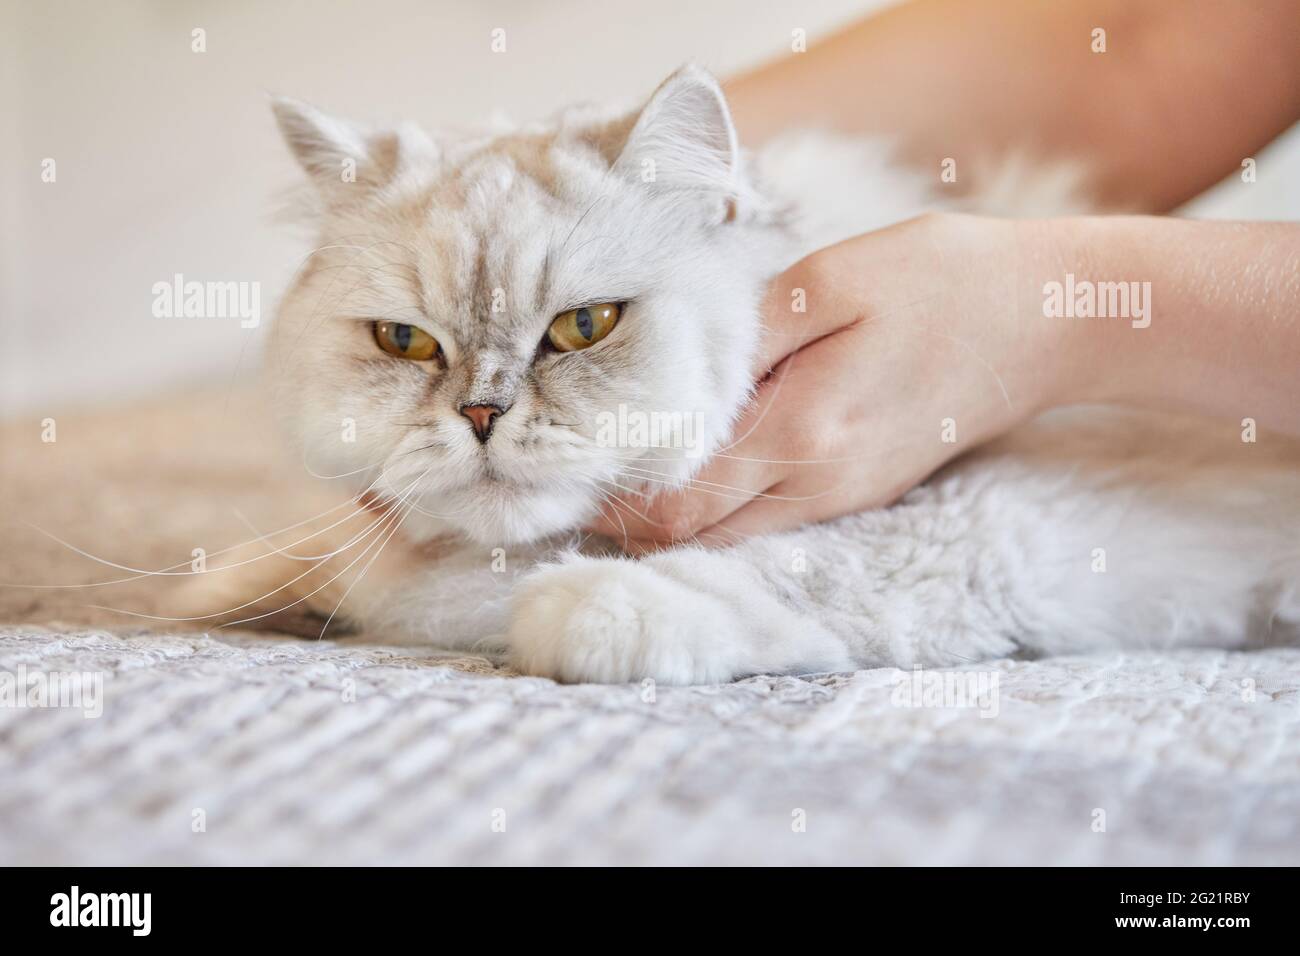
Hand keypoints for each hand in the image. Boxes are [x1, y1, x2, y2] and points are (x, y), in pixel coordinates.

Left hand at [589, 213, 1066, 549]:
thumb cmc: (937, 282)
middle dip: (629, 522)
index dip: (613, 506)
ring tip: (620, 477)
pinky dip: (721, 508)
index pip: (680, 505)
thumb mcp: (826, 282)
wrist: (1044, 319)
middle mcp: (821, 485)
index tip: (563, 482)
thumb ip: (743, 342)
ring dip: (672, 519)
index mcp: (803, 433)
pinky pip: (772, 518)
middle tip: (573, 488)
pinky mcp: (864, 489)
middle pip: (697, 536)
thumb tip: (670, 387)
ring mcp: (847, 496)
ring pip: (732, 536)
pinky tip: (695, 469)